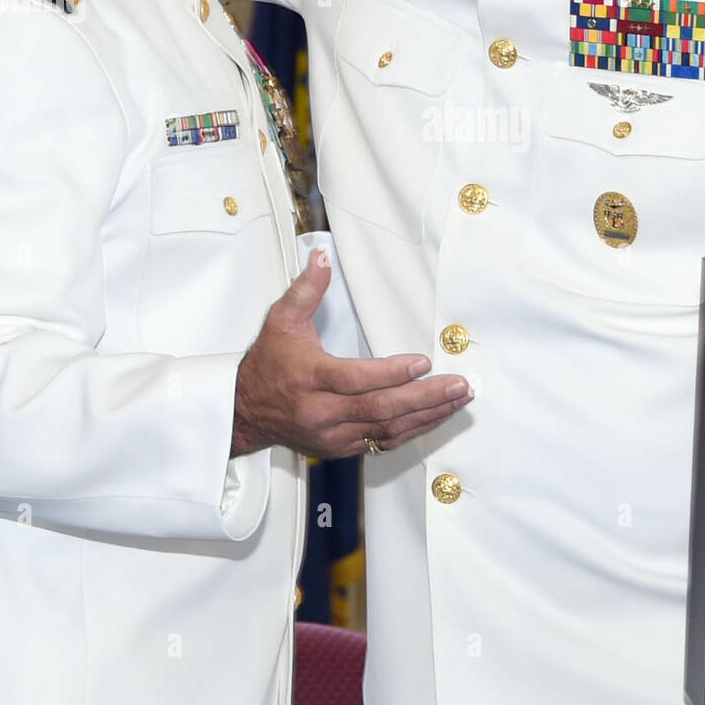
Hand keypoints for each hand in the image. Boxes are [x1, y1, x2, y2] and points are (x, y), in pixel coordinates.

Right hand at [231, 250, 471, 458]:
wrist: (245, 412)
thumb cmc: (267, 366)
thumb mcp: (281, 320)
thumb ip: (306, 289)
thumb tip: (322, 257)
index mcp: (309, 378)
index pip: (356, 378)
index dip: (392, 373)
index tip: (423, 362)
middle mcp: (322, 412)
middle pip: (381, 408)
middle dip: (425, 397)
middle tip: (458, 385)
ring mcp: (333, 434)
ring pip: (388, 430)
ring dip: (428, 415)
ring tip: (458, 400)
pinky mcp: (341, 448)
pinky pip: (383, 443)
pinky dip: (413, 430)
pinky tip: (436, 417)